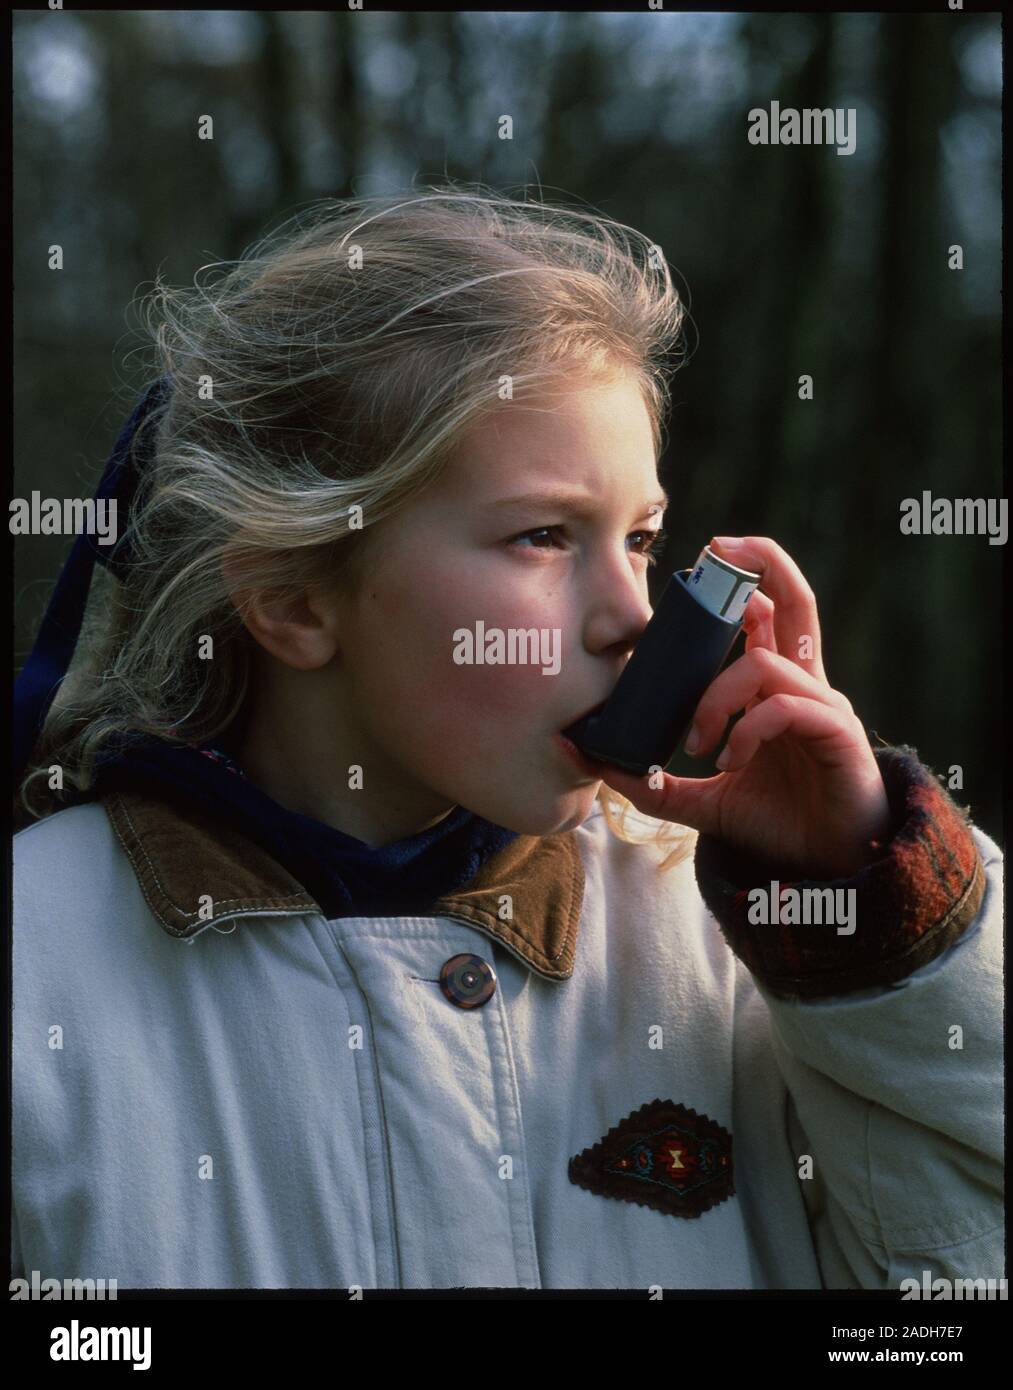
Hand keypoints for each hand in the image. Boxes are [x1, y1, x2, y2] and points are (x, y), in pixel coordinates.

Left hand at [596, 536, 892, 879]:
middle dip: (763, 562)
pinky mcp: (838, 734)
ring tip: (699, 742)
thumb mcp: (703, 800)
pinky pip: (784, 706)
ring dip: (717, 698)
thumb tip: (588, 759)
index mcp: (777, 689)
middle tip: (717, 547)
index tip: (704, 561)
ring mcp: (824, 706)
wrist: (828, 871)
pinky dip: (747, 728)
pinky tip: (730, 760)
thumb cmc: (778, 824)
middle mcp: (804, 686)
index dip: (743, 580)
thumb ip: (653, 781)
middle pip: (796, 600)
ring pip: (763, 665)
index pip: (767, 615)